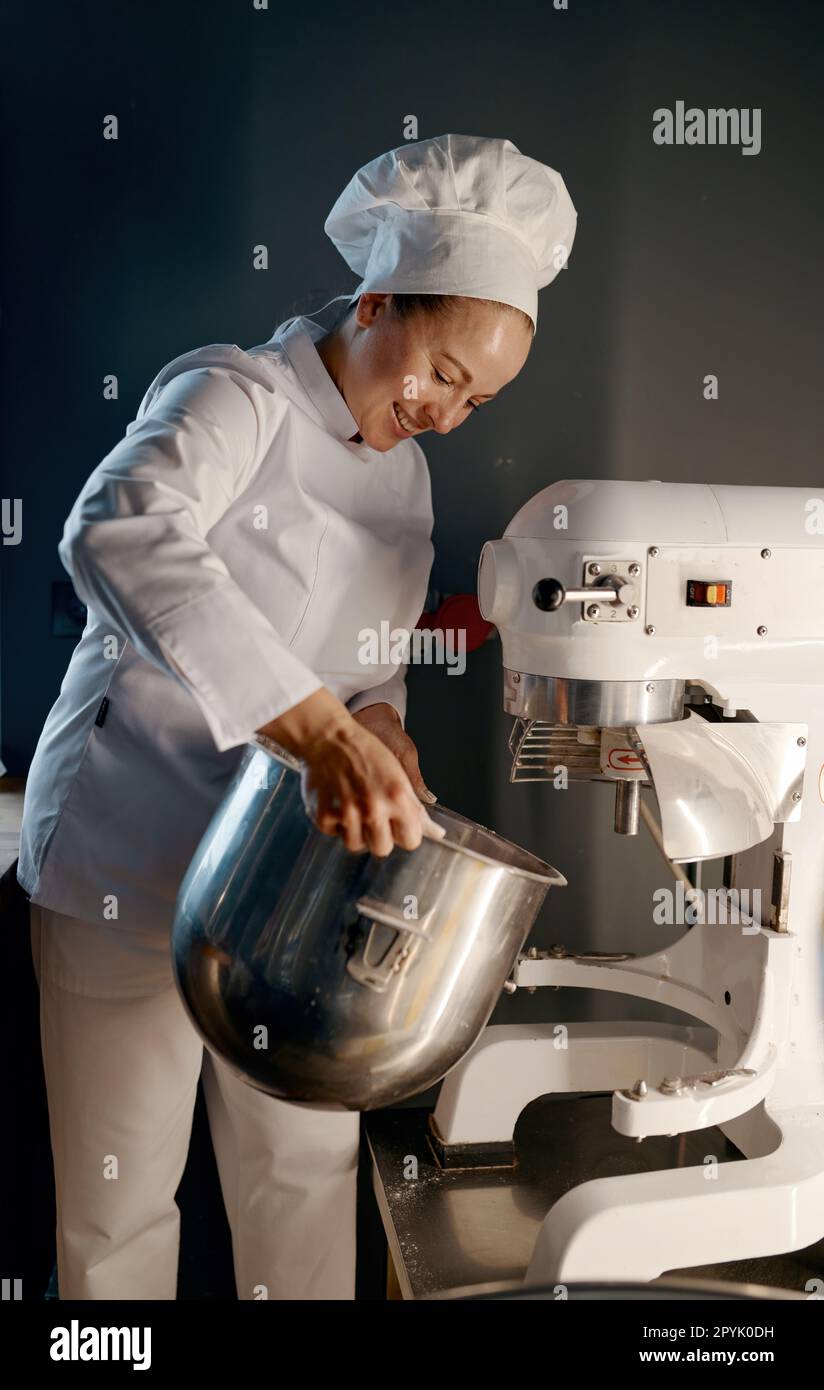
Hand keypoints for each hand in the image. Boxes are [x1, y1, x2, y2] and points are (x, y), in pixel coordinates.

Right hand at [257, 688, 443, 856]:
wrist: (329, 736)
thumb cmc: (365, 749)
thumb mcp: (398, 770)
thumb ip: (412, 803)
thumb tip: (431, 829)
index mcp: (398, 797)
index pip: (411, 840)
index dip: (405, 834)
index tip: (399, 828)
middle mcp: (374, 808)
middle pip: (382, 849)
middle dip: (380, 837)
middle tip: (375, 821)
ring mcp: (347, 813)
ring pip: (355, 845)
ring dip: (355, 833)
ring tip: (355, 813)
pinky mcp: (323, 813)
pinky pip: (332, 833)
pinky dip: (334, 823)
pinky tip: (338, 806)